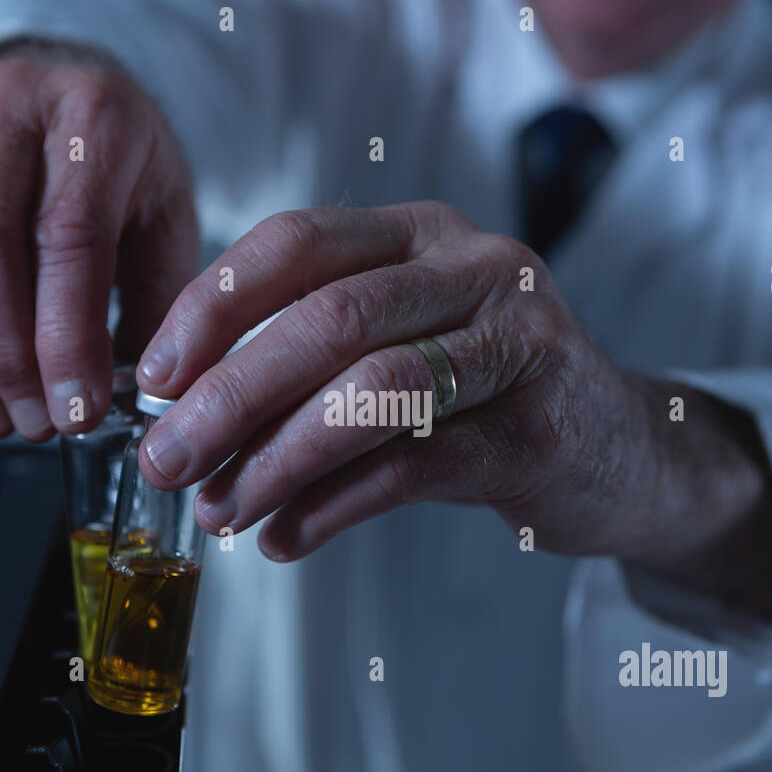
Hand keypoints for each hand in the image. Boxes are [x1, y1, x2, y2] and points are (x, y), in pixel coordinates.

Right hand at [0, 41, 198, 439]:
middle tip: (41, 422)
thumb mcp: (165, 219)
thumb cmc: (121, 169)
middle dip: (10, 354)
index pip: (70, 234)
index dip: (68, 334)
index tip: (80, 408)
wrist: (59, 100)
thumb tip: (134, 396)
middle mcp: (6, 107)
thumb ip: (156, 301)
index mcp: (92, 115)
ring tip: (5, 417)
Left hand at [134, 201, 771, 615]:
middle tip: (167, 460)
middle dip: (229, 396)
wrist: (619, 451)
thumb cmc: (486, 398)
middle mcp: (476, 267)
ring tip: (221, 509)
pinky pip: (415, 466)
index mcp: (423, 233)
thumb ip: (311, 363)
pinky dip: (335, 507)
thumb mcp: (402, 351)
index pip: (297, 242)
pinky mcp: (538, 428)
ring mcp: (519, 341)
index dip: (212, 305)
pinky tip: (287, 538)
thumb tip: (183, 415)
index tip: (152, 376)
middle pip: (329, 320)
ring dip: (276, 460)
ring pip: (372, 391)